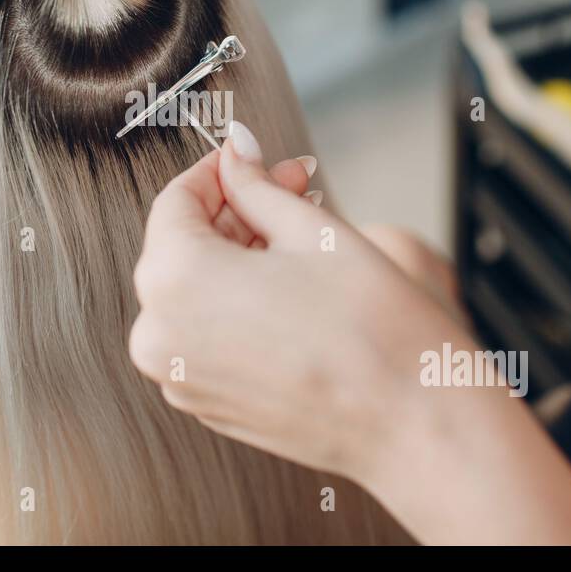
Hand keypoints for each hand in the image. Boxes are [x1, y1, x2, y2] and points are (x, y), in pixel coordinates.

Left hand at [130, 121, 570, 543]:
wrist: (412, 423)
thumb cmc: (371, 327)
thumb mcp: (311, 231)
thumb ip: (258, 184)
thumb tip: (235, 148)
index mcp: (174, 279)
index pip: (176, 201)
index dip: (221, 170)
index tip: (254, 158)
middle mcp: (158, 333)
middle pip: (182, 246)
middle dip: (236, 212)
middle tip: (294, 187)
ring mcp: (179, 377)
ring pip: (194, 293)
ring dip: (236, 258)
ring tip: (299, 240)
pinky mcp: (204, 404)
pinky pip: (205, 336)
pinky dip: (235, 306)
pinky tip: (289, 290)